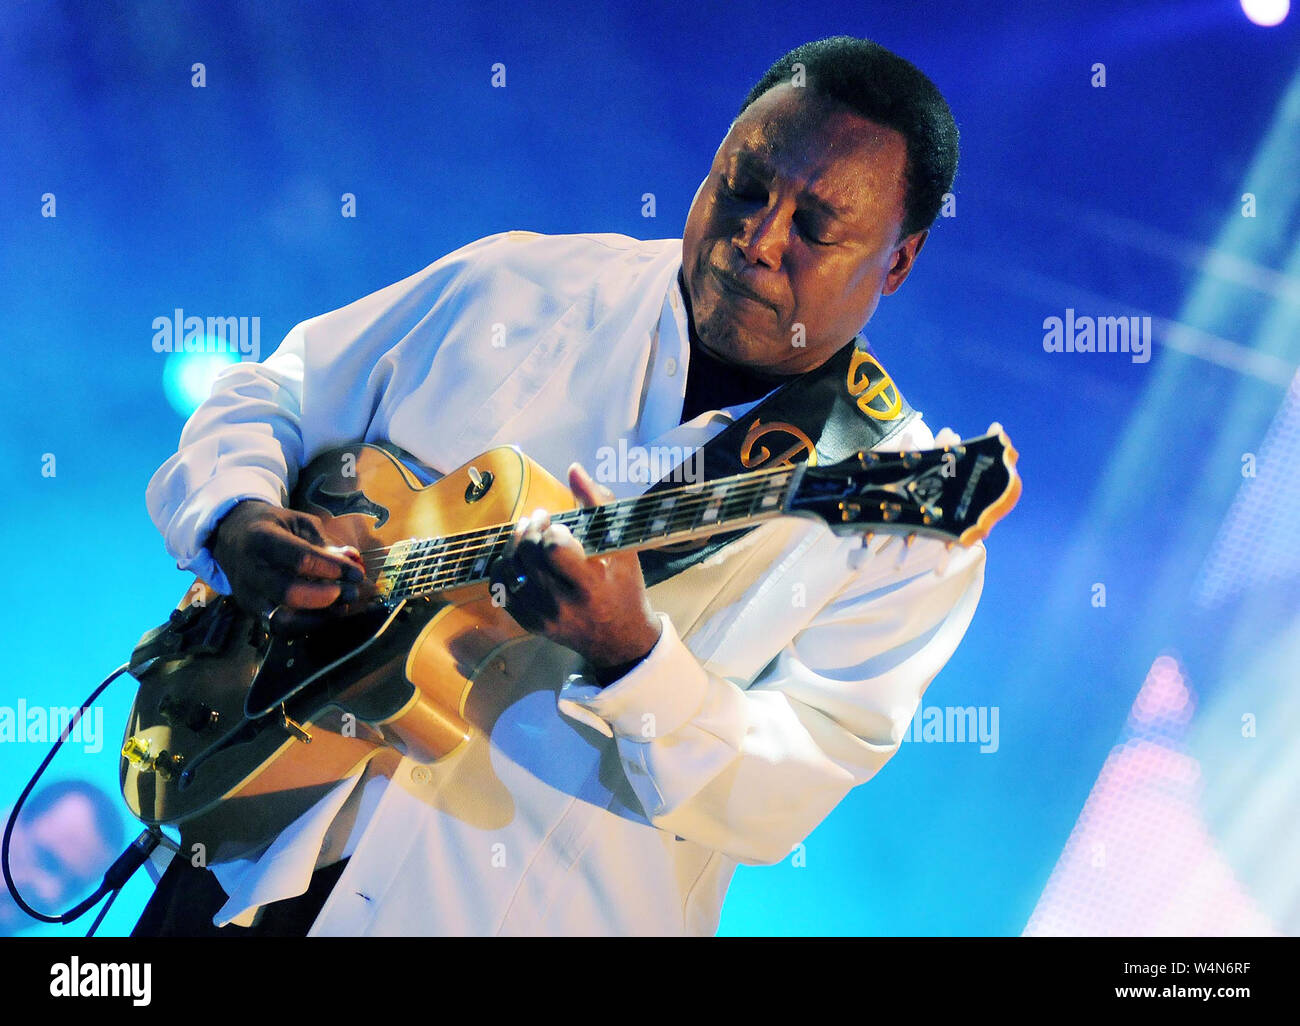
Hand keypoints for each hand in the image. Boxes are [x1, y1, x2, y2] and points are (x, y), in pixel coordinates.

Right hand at [208, 499, 366, 628]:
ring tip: (342, 608)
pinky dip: (306, 626)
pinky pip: (279, 628)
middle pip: (288, 593)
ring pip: (282, 620)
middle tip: (351, 592)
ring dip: (318, 618)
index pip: (300, 559)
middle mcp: (250, 571)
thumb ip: (325, 542)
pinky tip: (327, 615)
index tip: (357, 573)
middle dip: (326, 597)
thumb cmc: (273, 526)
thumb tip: (353, 559)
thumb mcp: (298, 522)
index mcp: (262, 540)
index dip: (332, 568)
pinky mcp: (251, 612)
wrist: (231, 536)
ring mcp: (248, 596)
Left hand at [491, 464, 662, 672]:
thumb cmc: (625, 585)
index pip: (553, 548)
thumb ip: (599, 504)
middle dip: (531, 529)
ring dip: (514, 544)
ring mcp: (542, 617)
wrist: (619, 639)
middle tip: (539, 519)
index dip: (552, 530)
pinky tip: (517, 557)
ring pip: (509, 570)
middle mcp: (563, 604)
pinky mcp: (529, 624)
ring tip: (526, 532)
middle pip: (528, 554)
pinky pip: (501, 588)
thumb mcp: (622, 546)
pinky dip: (504, 567)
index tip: (560, 525)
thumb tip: (573, 469)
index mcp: (591, 584)